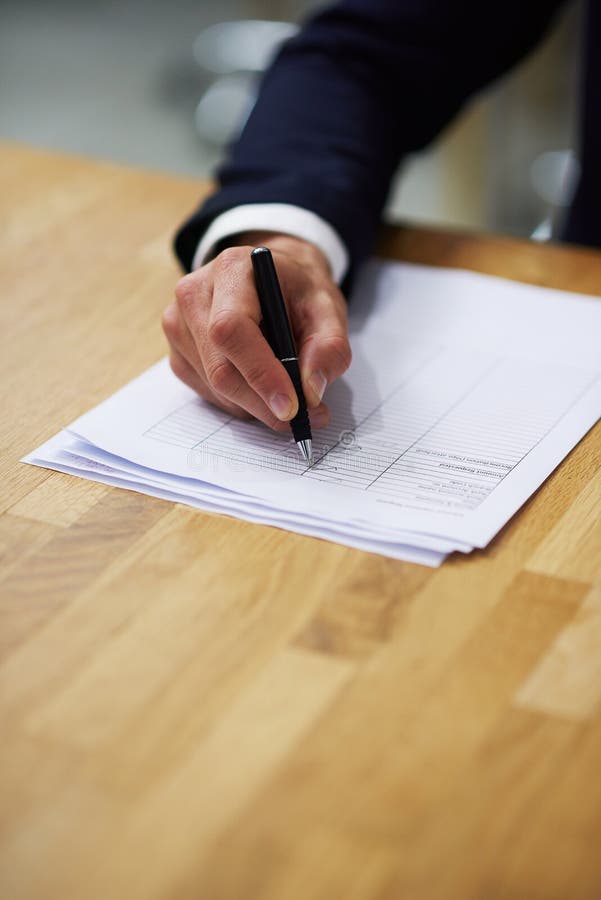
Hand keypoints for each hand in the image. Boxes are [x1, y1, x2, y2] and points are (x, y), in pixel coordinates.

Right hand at [162, 231, 351, 430]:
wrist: (272, 278)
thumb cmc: (298, 290)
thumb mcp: (328, 306)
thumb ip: (329, 346)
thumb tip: (311, 390)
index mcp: (231, 270)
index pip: (231, 329)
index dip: (260, 373)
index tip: (290, 406)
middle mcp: (194, 295)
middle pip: (220, 367)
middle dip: (264, 403)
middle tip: (306, 417)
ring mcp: (178, 325)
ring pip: (215, 387)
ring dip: (256, 406)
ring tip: (291, 398)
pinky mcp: (178, 352)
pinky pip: (208, 393)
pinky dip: (241, 403)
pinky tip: (262, 389)